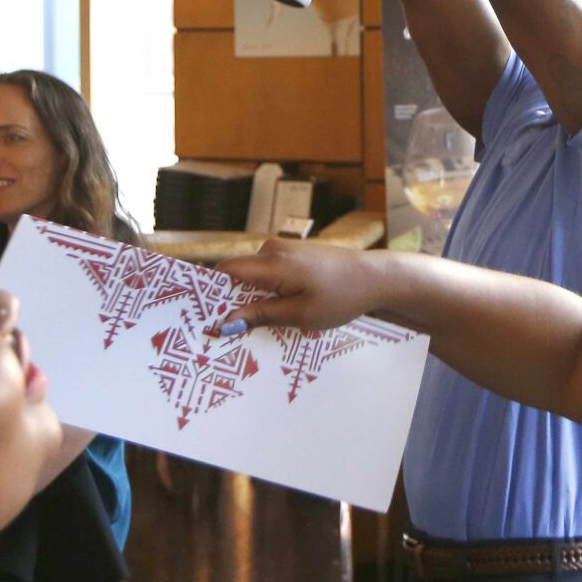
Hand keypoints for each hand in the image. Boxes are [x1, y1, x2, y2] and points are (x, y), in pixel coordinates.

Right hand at [209, 239, 386, 334]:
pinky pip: (269, 272)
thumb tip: (224, 323)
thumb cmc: (341, 297)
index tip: (206, 318)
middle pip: (238, 274)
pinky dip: (268, 290)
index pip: (226, 272)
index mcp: (272, 263)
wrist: (374, 277)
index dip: (212, 294)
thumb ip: (260, 315)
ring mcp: (284, 249)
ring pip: (254, 275)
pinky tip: (278, 310)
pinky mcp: (294, 253)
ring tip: (258, 325)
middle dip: (232, 300)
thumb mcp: (300, 314)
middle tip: (231, 332)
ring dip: (252, 297)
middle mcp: (273, 249)